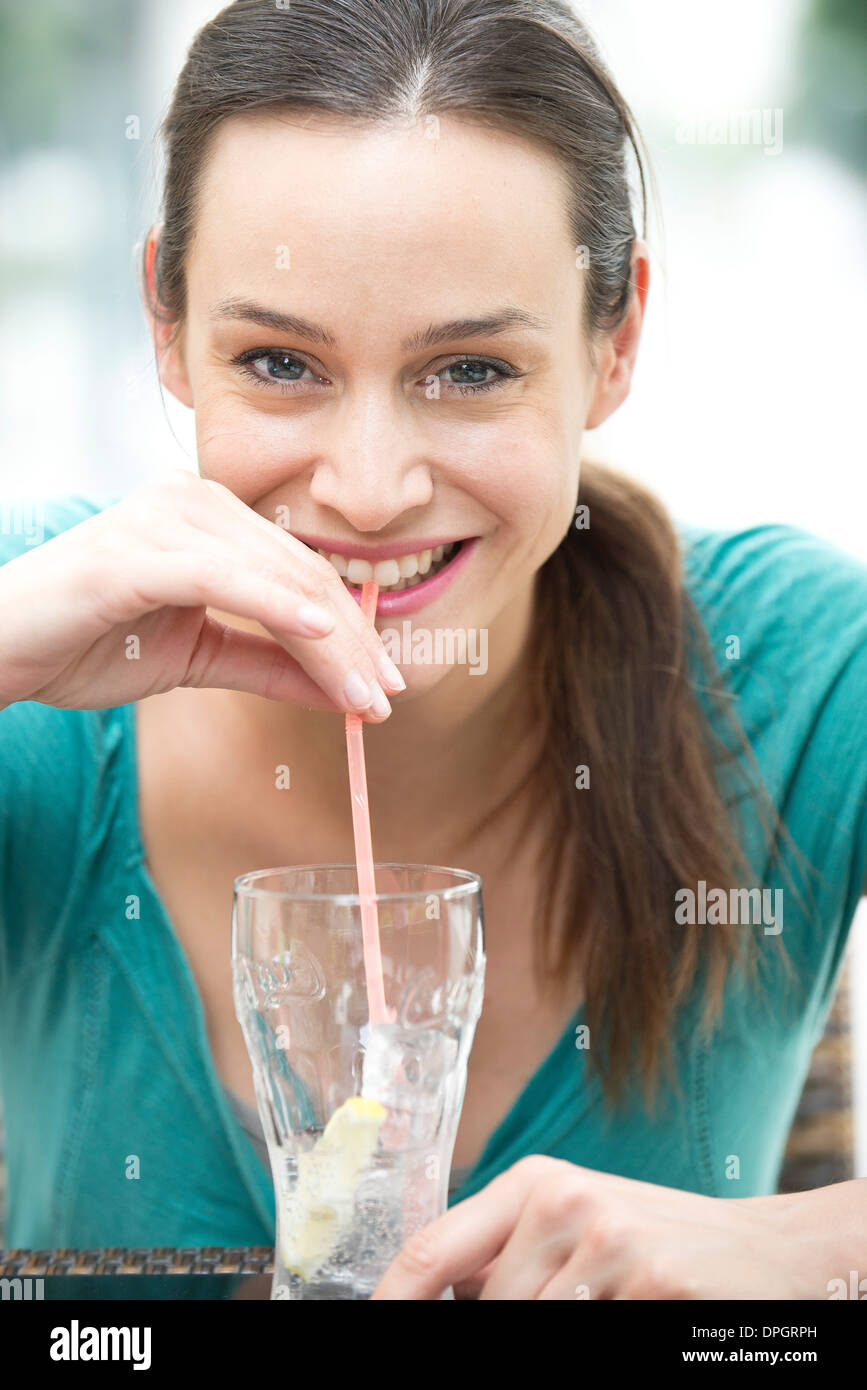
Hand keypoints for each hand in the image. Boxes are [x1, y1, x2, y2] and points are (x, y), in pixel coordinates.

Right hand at [0, 469, 402, 716]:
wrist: (2, 649)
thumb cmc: (89, 642)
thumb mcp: (198, 658)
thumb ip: (268, 664)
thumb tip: (342, 692)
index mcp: (210, 517)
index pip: (302, 573)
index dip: (353, 630)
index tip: (385, 684)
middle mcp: (194, 501)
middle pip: (301, 574)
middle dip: (354, 642)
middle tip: (388, 697)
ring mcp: (166, 517)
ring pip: (277, 579)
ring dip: (331, 642)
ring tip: (366, 694)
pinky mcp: (138, 550)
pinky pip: (226, 577)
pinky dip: (277, 606)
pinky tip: (320, 637)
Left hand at [371, 1155, 819, 1299]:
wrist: (766, 1249)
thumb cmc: (658, 1239)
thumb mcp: (577, 1223)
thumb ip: (508, 1250)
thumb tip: (432, 1292)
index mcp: (536, 1182)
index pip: (432, 1247)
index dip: (392, 1299)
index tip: (374, 1322)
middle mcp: (565, 1201)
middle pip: (487, 1308)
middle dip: (507, 1325)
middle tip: (564, 1303)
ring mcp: (610, 1242)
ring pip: (530, 1326)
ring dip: (563, 1328)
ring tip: (605, 1300)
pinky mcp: (652, 1284)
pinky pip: (591, 1339)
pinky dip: (607, 1334)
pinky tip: (633, 1310)